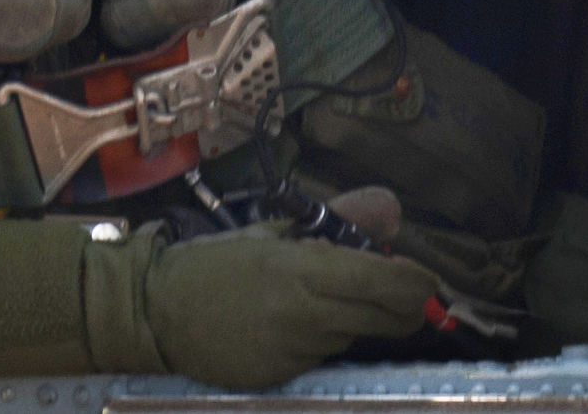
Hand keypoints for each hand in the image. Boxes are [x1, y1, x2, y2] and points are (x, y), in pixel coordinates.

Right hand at [144, 221, 438, 389]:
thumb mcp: (275, 231)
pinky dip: (318, 341)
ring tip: (317, 301)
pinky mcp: (279, 377)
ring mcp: (291, 351)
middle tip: (405, 296)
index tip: (429, 281)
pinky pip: (319, 357)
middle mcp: (302, 314)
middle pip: (384, 319)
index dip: (417, 284)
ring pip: (351, 336)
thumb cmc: (217, 264)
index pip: (383, 282)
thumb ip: (340, 222)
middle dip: (404, 309)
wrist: (158, 311)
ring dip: (352, 320)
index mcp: (301, 269)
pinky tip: (289, 326)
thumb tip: (392, 210)